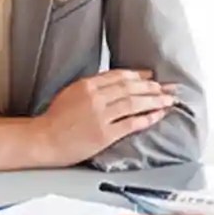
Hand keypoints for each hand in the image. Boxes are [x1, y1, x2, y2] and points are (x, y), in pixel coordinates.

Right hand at [38, 69, 175, 164]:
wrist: (44, 139)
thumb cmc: (54, 119)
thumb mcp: (70, 93)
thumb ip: (92, 87)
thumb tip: (113, 85)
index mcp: (87, 85)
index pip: (119, 76)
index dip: (138, 75)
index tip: (150, 76)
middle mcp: (96, 98)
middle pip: (130, 88)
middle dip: (152, 87)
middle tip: (166, 87)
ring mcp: (101, 116)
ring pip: (134, 104)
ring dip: (154, 101)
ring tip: (168, 100)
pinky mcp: (105, 134)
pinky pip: (131, 124)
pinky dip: (147, 118)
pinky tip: (158, 116)